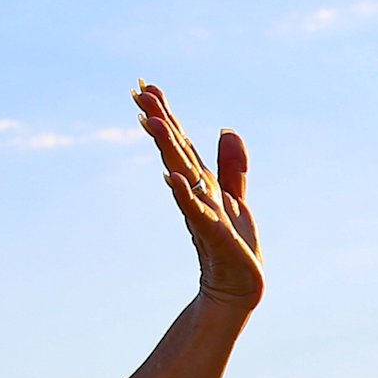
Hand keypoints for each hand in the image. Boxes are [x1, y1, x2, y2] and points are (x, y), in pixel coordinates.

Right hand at [134, 84, 260, 311]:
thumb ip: (232, 168)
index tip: (146, 87)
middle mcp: (196, 195)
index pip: (181, 144)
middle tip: (138, 92)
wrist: (239, 291)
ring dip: (167, 149)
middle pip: (176, 152)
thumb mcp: (235, 200)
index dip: (166, 115)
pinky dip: (184, 195)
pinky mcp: (214, 236)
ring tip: (152, 122)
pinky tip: (172, 178)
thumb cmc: (235, 250)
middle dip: (159, 121)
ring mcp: (203, 214)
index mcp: (201, 184)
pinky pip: (196, 212)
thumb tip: (227, 129)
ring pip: (182, 175)